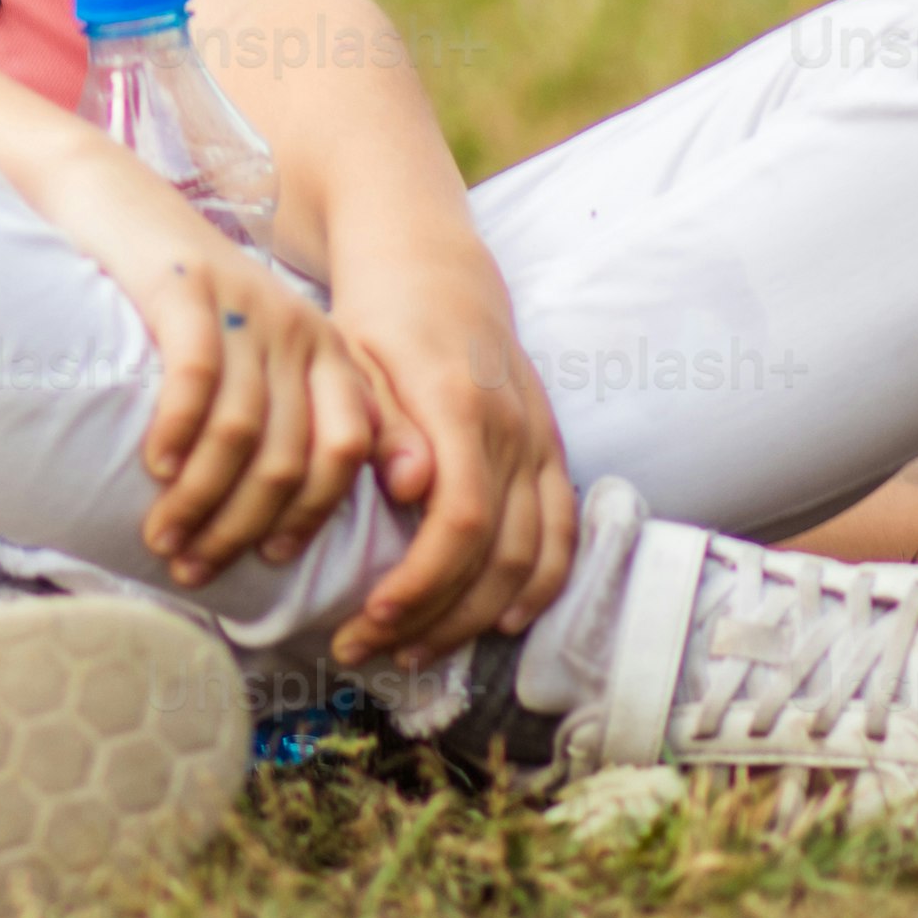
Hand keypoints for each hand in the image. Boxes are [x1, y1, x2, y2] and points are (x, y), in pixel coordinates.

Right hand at [28, 146, 383, 585]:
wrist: (114, 205)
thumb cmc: (176, 304)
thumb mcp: (246, 360)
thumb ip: (282, 423)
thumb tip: (285, 532)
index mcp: (326, 354)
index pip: (346, 455)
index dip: (310, 519)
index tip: (265, 562)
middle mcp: (300, 329)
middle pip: (292, 459)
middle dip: (243, 528)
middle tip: (192, 566)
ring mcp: (247, 306)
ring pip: (242, 434)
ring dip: (200, 500)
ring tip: (161, 537)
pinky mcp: (190, 287)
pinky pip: (197, 380)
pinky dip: (178, 436)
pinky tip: (152, 466)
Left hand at [316, 236, 576, 667]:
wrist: (430, 266)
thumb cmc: (376, 318)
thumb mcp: (354, 357)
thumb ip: (382, 423)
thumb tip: (411, 488)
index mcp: (459, 407)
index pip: (460, 520)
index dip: (421, 582)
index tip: (368, 620)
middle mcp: (512, 429)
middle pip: (496, 554)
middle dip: (435, 617)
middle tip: (367, 650)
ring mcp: (539, 441)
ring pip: (531, 556)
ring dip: (477, 616)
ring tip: (414, 648)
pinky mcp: (551, 448)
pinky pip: (563, 530)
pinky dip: (542, 584)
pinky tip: (502, 621)